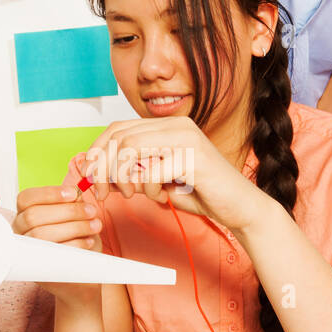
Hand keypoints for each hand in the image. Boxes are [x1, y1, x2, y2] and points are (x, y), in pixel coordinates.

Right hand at [12, 177, 104, 304]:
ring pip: (41, 234)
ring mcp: (25, 254)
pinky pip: (50, 254)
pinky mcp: (36, 272)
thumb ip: (74, 205)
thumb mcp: (77, 221)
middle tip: (92, 211)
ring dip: (74, 226)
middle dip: (67, 211)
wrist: (80, 282)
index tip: (74, 193)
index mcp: (25, 216)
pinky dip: (74, 245)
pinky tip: (90, 242)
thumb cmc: (77, 245)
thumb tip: (77, 193)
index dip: (49, 193)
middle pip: (33, 216)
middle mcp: (19, 234)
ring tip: (95, 226)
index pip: (26, 198)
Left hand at [81, 117, 270, 232]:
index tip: (92, 179)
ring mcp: (186, 138)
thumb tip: (98, 170)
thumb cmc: (201, 192)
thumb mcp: (158, 177)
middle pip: (119, 138)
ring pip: (130, 149)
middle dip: (103, 169)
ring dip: (123, 177)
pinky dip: (148, 189)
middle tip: (105, 193)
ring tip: (134, 194)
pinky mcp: (194, 158)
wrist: (240, 206)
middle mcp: (176, 125)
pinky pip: (152, 170)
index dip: (97, 153)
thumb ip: (134, 168)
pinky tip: (161, 196)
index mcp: (167, 125)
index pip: (117, 128)